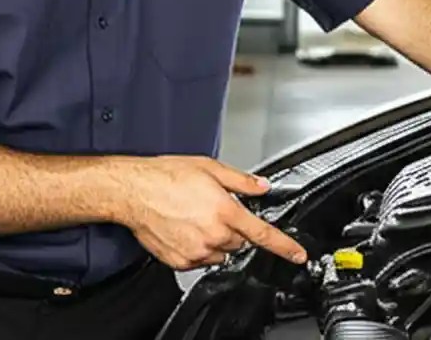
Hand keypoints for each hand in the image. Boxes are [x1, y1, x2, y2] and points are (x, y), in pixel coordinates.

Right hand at [110, 156, 308, 270]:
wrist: (133, 191)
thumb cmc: (165, 177)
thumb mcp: (209, 168)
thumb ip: (241, 181)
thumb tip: (261, 186)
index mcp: (225, 212)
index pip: (263, 234)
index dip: (284, 246)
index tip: (297, 255)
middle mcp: (213, 235)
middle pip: (239, 241)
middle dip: (234, 228)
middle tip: (212, 210)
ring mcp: (196, 251)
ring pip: (220, 252)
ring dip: (215, 239)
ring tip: (195, 218)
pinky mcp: (180, 261)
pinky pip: (199, 260)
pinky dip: (197, 248)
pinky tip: (184, 229)